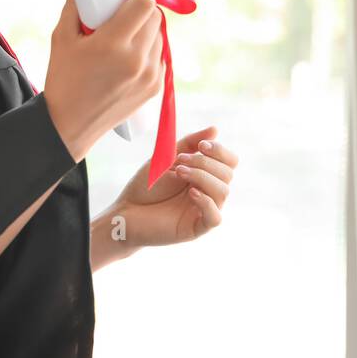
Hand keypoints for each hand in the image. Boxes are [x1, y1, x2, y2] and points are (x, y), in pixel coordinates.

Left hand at [108, 125, 239, 249]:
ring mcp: (204, 210)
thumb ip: (190, 143)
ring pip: (223, 192)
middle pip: (227, 174)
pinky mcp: (196, 228)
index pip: (230, 162)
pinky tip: (191, 193)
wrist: (127, 211)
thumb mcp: (167, 157)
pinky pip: (215, 217)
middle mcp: (208, 192)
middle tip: (180, 162)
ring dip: (202, 177)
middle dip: (205, 163)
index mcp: (205, 174)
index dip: (221, 151)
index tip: (202, 145)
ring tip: (179, 173)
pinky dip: (206, 202)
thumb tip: (215, 129)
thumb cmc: (147, 185)